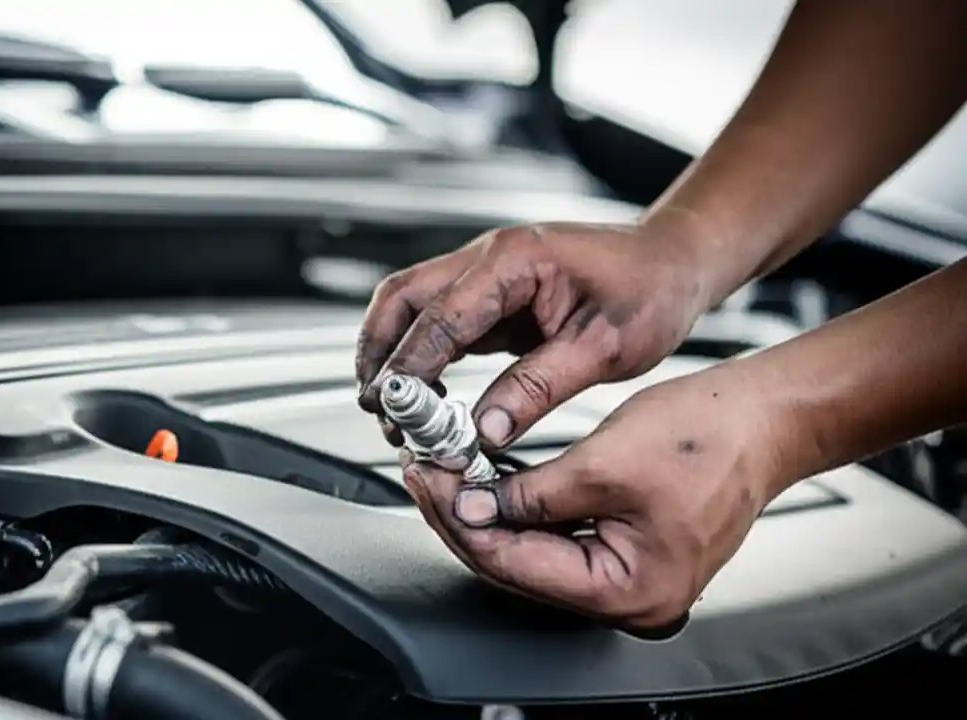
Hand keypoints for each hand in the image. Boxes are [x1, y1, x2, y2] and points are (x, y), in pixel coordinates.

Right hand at [355, 220, 714, 448]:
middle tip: (377, 408)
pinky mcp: (492, 296)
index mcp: (514, 259)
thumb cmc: (651, 289)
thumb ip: (538, 388)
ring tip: (391, 409)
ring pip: (410, 306)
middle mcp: (489, 257)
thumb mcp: (603, 348)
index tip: (398, 411)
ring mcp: (486, 273)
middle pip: (402, 299)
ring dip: (391, 353)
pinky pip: (438, 322)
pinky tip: (427, 395)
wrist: (675, 262)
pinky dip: (420, 356)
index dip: (412, 367)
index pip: (441, 316)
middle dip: (378, 353)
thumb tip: (487, 430)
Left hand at [399, 368, 794, 634]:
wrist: (766, 418)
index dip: (460, 522)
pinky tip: (491, 480)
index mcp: (627, 592)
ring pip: (532, 553)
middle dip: (467, 519)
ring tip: (449, 472)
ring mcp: (627, 576)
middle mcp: (627, 599)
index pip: (514, 566)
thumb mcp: (603, 462)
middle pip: (518, 567)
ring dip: (490, 512)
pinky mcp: (626, 549)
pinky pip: (558, 538)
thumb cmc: (709, 438)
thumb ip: (531, 493)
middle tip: (427, 474)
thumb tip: (474, 507)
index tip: (429, 482)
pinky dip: (522, 508)